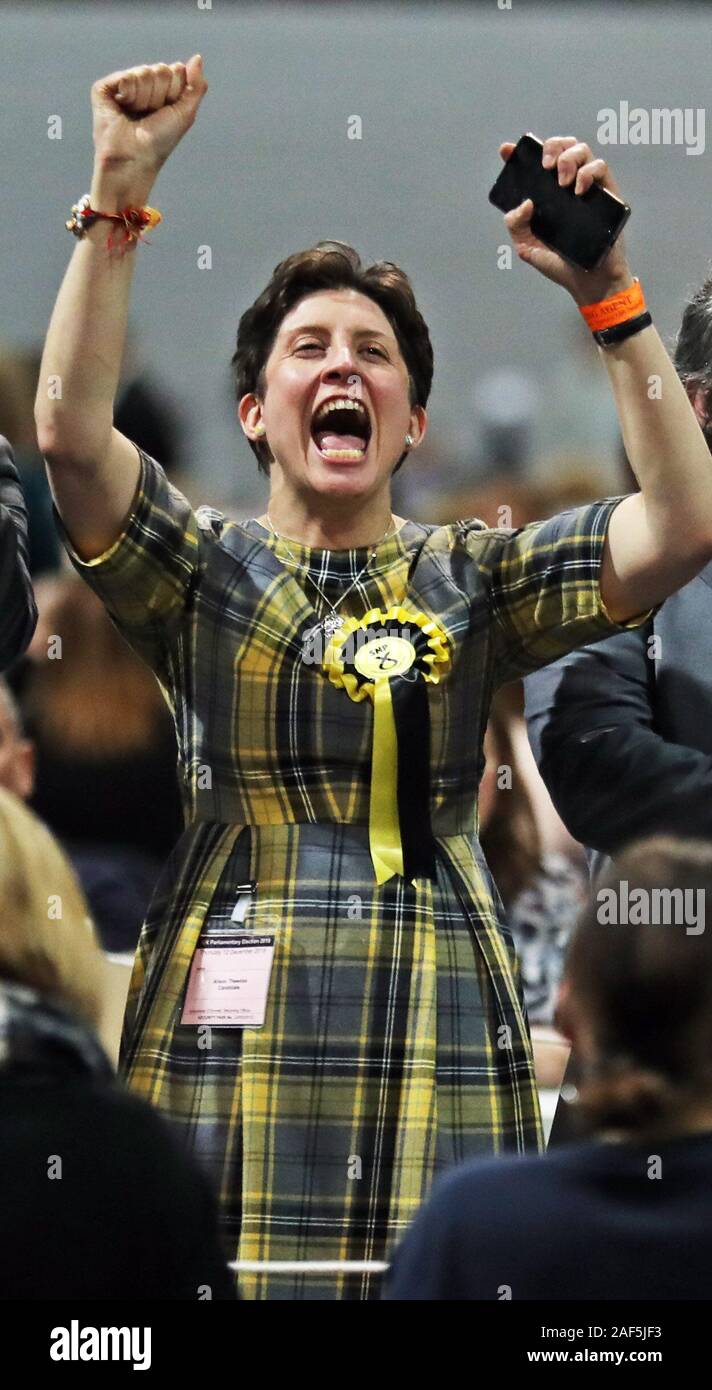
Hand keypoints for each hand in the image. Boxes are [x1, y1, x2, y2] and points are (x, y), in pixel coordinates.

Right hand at [90, 55, 207, 195]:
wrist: (135, 159)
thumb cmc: (160, 142)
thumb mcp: (186, 114)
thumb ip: (196, 85)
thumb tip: (197, 57)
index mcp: (162, 88)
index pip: (176, 70)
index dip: (175, 93)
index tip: (167, 113)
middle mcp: (142, 84)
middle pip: (160, 70)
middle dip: (159, 96)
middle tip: (150, 116)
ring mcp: (123, 85)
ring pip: (143, 72)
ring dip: (144, 99)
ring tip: (136, 116)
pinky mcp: (104, 89)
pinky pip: (125, 77)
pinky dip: (128, 95)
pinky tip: (123, 109)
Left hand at [498, 135, 632, 304]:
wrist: (589, 282)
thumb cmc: (560, 264)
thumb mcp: (527, 247)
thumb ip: (516, 225)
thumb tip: (525, 202)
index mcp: (546, 195)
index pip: (534, 164)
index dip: (518, 152)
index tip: (506, 150)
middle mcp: (566, 186)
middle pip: (562, 146)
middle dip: (552, 146)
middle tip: (545, 166)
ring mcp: (587, 187)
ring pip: (582, 150)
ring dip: (569, 157)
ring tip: (563, 182)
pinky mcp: (607, 193)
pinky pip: (601, 166)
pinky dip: (588, 172)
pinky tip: (578, 190)